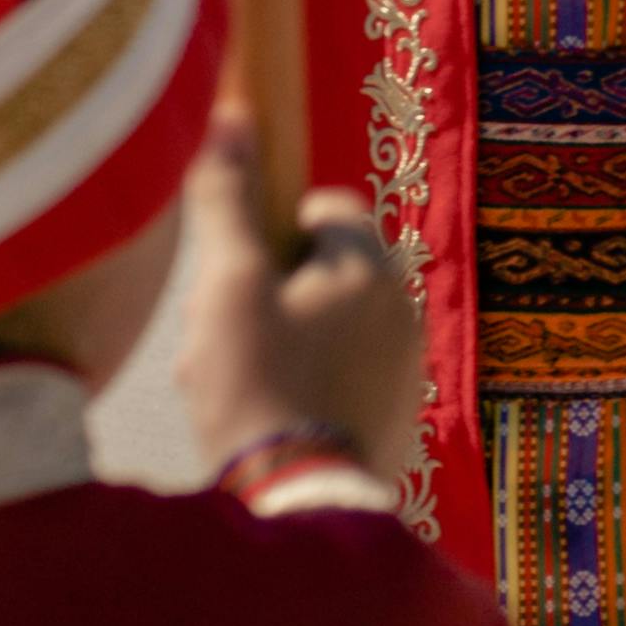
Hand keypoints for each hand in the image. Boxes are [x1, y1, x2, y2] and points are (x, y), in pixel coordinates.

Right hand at [174, 112, 425, 489]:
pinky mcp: (395, 426)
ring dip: (280, 345)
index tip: (237, 275)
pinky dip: (304, 391)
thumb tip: (232, 117)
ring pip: (328, 330)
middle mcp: (403, 310)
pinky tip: (265, 423)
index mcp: (372, 266)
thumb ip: (230, 198)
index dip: (273, 232)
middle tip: (221, 340)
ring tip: (232, 389)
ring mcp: (405, 372)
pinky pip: (342, 382)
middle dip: (268, 298)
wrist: (293, 508)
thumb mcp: (228, 285)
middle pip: (323, 274)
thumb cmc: (259, 386)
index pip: (327, 208)